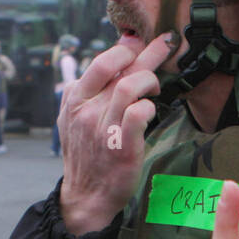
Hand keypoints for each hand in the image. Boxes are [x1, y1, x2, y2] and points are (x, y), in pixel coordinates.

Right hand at [57, 35, 176, 234]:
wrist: (86, 196)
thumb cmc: (86, 155)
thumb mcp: (71, 119)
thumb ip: (84, 91)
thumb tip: (108, 59)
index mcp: (74, 100)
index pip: (101, 62)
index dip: (125, 48)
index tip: (138, 43)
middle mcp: (86, 111)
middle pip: (121, 68)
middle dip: (149, 51)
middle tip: (167, 42)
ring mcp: (104, 128)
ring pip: (131, 85)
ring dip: (150, 81)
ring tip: (154, 88)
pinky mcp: (122, 146)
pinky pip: (139, 113)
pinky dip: (149, 107)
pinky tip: (150, 110)